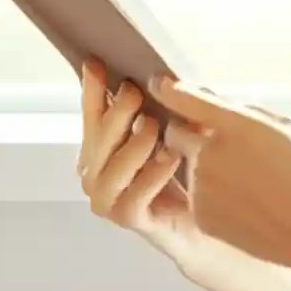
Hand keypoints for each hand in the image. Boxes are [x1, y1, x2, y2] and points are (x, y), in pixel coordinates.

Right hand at [77, 59, 200, 260]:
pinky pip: (134, 197)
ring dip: (133, 145)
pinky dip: (152, 175)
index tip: (97, 64)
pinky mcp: (130, 221)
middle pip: (98, 141)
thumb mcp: (170, 133)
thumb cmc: (181, 177)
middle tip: (134, 93)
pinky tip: (170, 157)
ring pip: (112, 171)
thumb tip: (160, 77)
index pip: (91, 116)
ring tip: (154, 126)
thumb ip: (157, 109)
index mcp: (98, 151)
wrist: (199, 226)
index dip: (93, 91)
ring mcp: (109, 201)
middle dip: (115, 114)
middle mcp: (95, 175)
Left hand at [148, 76, 290, 275]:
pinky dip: (213, 197)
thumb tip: (215, 103)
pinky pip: (197, 197)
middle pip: (175, 134)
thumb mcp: (288, 130)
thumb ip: (246, 112)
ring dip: (206, 168)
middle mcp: (211, 154)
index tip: (160, 84)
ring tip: (249, 184)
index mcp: (236, 126)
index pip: (186, 99)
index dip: (170, 89)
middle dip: (188, 134)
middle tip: (218, 145)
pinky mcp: (201, 216)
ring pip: (188, 168)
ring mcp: (203, 188)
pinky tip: (246, 205)